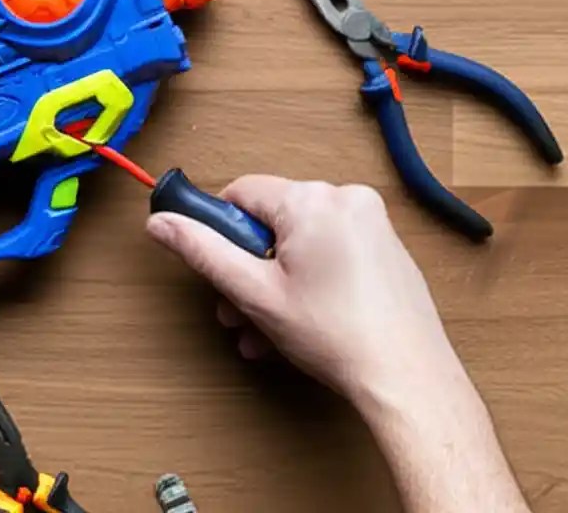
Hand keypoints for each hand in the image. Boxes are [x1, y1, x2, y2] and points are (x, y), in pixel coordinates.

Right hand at [146, 176, 462, 407]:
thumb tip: (161, 224)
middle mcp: (346, 199)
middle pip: (271, 221)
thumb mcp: (253, 293)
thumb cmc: (337, 335)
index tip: (215, 266)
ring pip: (298, 242)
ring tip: (264, 329)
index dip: (219, 230)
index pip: (241, 192)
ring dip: (273, 282)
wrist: (406, 376)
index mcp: (312, 200)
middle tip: (238, 310)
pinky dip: (307, 280)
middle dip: (247, 267)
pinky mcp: (386, 247)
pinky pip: (329, 252)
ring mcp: (372, 223)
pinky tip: (298, 322)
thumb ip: (203, 251)